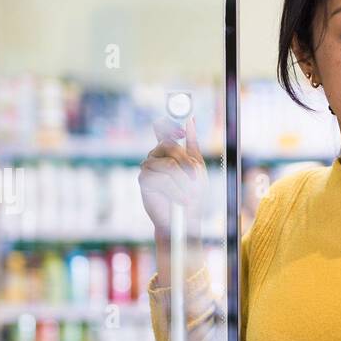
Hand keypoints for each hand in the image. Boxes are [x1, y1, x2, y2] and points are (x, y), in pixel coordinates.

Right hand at [137, 114, 206, 239]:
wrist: (185, 220)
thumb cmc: (193, 194)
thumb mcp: (198, 167)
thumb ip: (192, 144)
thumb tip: (190, 120)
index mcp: (168, 150)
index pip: (163, 127)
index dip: (171, 125)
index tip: (182, 133)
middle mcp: (156, 155)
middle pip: (170, 145)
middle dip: (188, 164)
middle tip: (195, 180)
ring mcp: (148, 166)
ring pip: (169, 165)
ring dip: (184, 182)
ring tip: (189, 196)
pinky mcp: (143, 180)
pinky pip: (162, 179)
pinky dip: (176, 191)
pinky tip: (181, 200)